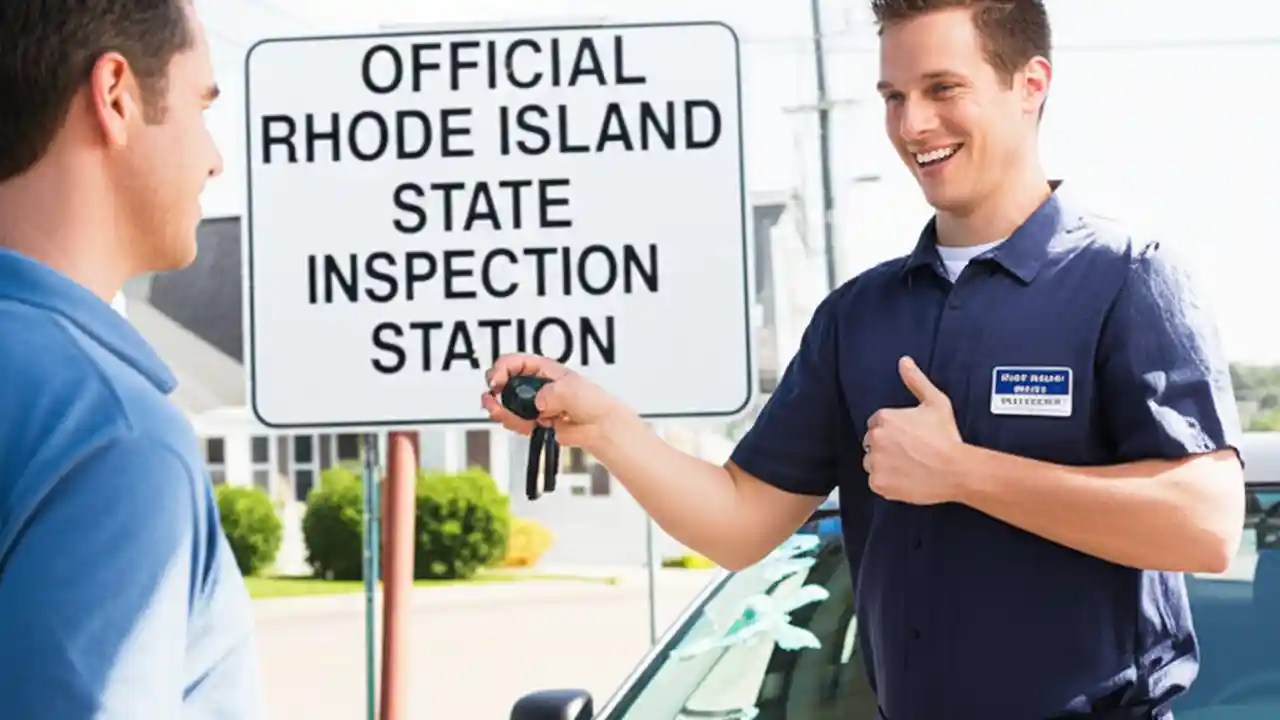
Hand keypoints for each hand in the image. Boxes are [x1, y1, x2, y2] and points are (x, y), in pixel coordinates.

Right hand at [481, 353, 628, 449]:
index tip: (497, 381)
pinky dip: (513, 423)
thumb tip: (537, 404)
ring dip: (500, 409)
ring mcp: (534, 404)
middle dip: (495, 389)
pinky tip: (519, 424)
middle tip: (491, 397)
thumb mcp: (570, 389)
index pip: (514, 362)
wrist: (599, 426)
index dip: (501, 369)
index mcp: (543, 369)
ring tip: (499, 412)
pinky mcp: (535, 421)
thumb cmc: (592, 401)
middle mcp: (536, 385)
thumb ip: (549, 394)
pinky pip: (515, 421)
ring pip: (506, 404)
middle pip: (505, 382)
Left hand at [863, 356, 966, 504]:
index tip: (908, 438)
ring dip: (885, 465)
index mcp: (884, 418)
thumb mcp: (936, 402)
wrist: (956, 470)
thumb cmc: (947, 438)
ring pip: (872, 463)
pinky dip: (887, 482)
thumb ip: (916, 381)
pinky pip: (876, 482)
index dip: (894, 431)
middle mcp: (876, 439)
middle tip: (910, 452)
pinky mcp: (879, 483)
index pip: (877, 424)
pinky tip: (906, 478)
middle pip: (872, 443)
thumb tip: (904, 362)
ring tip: (909, 466)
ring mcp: (876, 462)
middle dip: (887, 447)